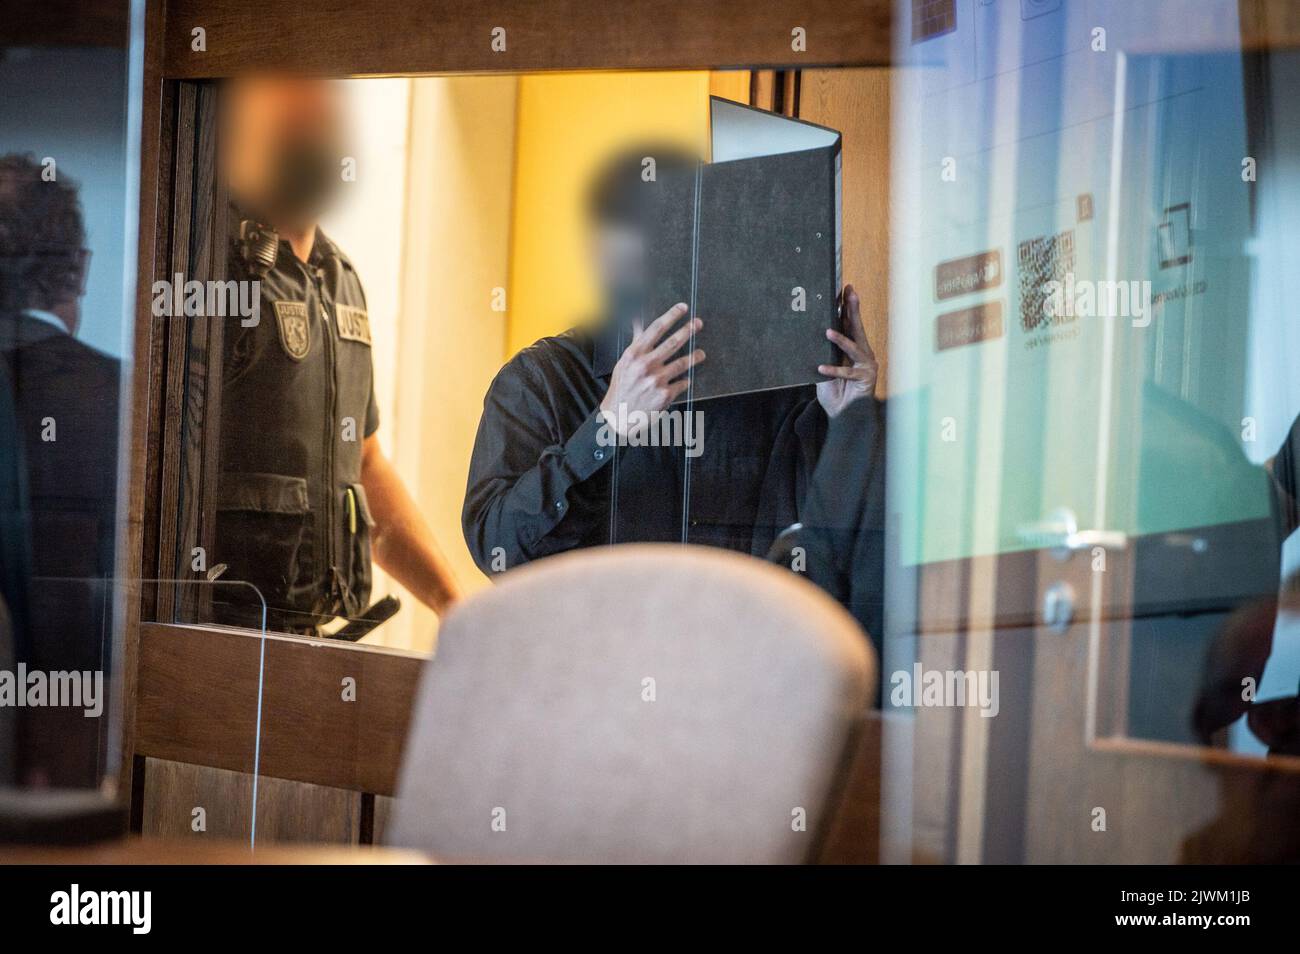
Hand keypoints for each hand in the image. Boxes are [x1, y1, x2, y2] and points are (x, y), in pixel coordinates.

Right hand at [600, 303, 705, 437]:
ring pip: (682, 363)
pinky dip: (685, 381)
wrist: (619, 416)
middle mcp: (645, 365)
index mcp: (634, 354)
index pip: (656, 329)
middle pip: (673, 342)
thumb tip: (637, 320)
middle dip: (688, 330)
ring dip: (695, 357)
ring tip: (701, 354)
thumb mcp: (624, 362)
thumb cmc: (622, 386)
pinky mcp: (665, 395)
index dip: (671, 316)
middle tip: (699, 323)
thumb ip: (636, 341)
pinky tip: (686, 380)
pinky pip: (682, 383)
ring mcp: (656, 380)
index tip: (683, 308)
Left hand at [817, 283, 877, 417]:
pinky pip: (847, 373)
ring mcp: (866, 366)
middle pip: (858, 328)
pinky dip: (834, 371)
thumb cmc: (835, 392)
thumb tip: (813, 335)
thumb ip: (824, 353)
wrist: (843, 416)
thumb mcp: (826, 369)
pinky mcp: (865, 380)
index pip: (851, 324)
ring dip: (841, 340)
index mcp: (854, 349)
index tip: (845, 289)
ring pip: (855, 348)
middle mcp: (864, 354)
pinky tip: (821, 368)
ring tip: (827, 332)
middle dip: (853, 309)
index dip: (848, 307)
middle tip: (849, 293)